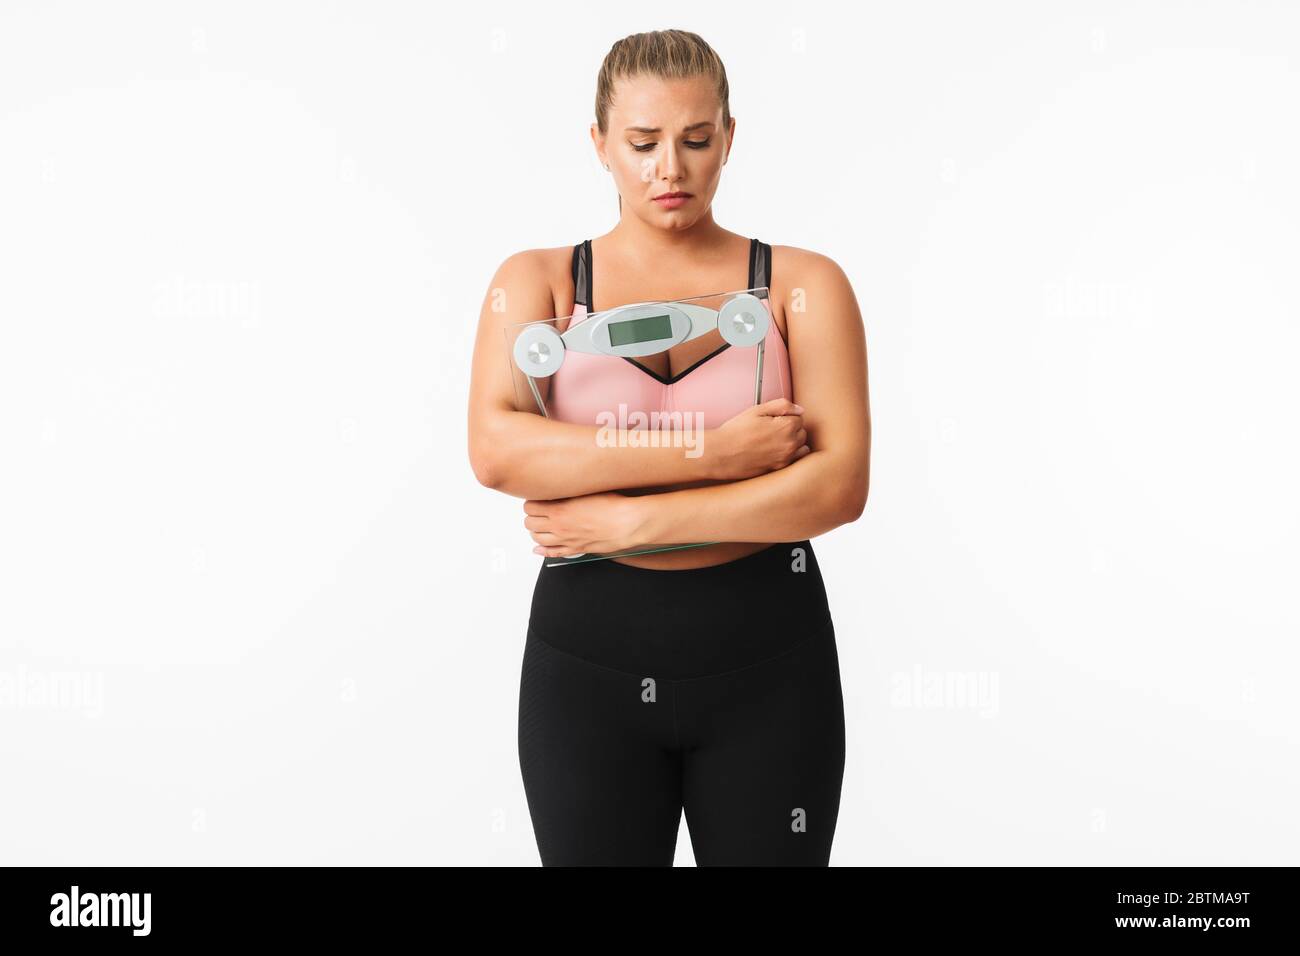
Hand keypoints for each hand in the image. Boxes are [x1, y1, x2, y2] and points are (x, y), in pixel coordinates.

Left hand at [523, 492, 646, 558]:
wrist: (627, 523)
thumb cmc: (612, 505)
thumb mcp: (587, 490)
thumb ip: (570, 490)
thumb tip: (561, 487)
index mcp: (560, 509)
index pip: (530, 506)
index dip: (532, 502)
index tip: (537, 499)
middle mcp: (559, 526)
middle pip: (530, 523)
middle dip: (531, 516)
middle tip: (537, 512)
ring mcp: (566, 540)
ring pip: (537, 539)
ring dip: (535, 532)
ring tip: (540, 526)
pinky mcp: (575, 549)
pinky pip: (552, 553)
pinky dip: (542, 551)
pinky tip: (539, 549)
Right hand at [709, 398, 809, 479]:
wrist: (721, 454)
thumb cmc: (736, 431)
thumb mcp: (757, 410)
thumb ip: (782, 406)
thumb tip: (799, 409)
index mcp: (786, 426)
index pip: (799, 417)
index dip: (786, 415)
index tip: (774, 418)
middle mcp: (790, 444)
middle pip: (802, 432)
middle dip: (791, 428)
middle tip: (772, 428)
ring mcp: (785, 458)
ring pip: (801, 446)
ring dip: (793, 442)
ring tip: (774, 440)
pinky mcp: (779, 468)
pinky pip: (795, 459)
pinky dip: (790, 454)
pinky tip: (775, 451)